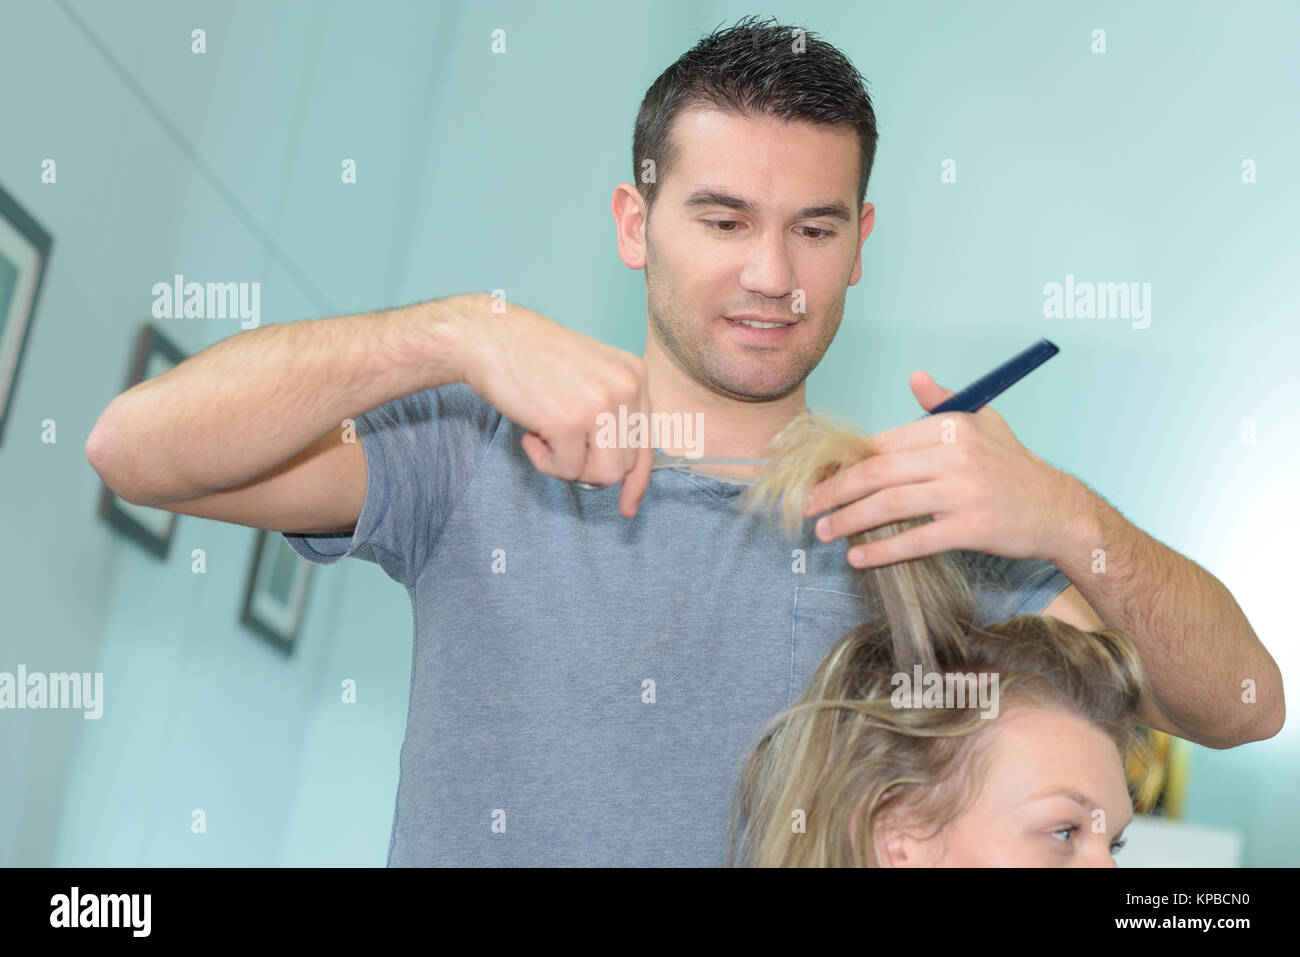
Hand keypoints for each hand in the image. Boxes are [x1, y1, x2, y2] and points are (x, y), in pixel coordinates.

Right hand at [457, 294, 652, 516]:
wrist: (488, 337)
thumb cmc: (531, 360)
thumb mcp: (589, 378)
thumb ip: (611, 416)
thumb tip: (621, 476)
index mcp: (634, 375)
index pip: (646, 442)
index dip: (637, 480)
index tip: (628, 506)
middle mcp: (626, 387)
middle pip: (624, 465)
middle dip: (588, 466)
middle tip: (558, 443)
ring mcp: (600, 404)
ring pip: (603, 475)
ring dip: (569, 467)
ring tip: (547, 438)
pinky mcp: (569, 422)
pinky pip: (566, 470)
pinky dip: (544, 462)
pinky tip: (531, 433)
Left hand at [801, 370, 1080, 566]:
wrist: (1059, 510)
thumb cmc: (1015, 467)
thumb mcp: (985, 422)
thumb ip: (944, 402)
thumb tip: (915, 377)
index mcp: (950, 428)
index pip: (883, 444)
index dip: (847, 463)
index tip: (823, 477)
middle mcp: (954, 456)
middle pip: (877, 473)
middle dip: (836, 491)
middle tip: (810, 505)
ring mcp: (962, 493)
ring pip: (889, 505)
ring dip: (849, 521)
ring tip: (825, 532)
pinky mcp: (971, 528)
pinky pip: (915, 539)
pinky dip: (882, 550)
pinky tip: (859, 556)